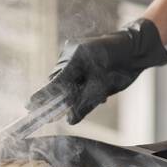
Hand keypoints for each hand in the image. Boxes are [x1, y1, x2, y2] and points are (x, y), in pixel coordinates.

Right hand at [28, 18, 166, 123]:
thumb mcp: (105, 88)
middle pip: (59, 81)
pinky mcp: (79, 51)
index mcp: (75, 59)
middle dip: (64, 96)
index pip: (55, 82)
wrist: (137, 47)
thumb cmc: (122, 66)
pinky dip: (81, 81)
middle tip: (68, 110)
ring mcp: (74, 50)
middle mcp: (70, 52)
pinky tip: (97, 86)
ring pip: (67, 77)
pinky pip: (73, 70)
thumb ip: (85, 104)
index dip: (42, 97)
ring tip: (98, 94)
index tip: (29, 107)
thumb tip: (69, 120)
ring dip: (77, 89)